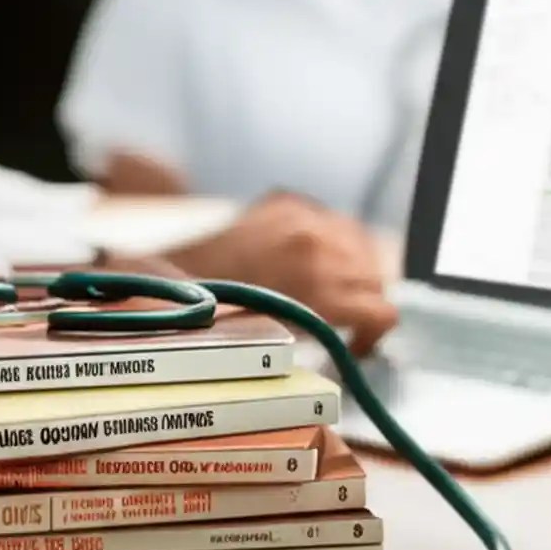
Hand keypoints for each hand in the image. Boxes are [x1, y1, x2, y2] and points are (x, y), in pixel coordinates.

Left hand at [166, 193, 397, 355]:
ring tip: (333, 290)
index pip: (383, 311)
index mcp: (320, 284)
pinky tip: (311, 259)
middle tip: (344, 323)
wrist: (167, 269)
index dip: (373, 336)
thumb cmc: (220, 313)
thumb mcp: (281, 332)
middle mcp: (321, 243)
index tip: (355, 349)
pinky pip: (331, 220)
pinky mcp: (289, 200)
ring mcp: (305, 216)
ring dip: (354, 269)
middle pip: (376, 277)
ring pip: (363, 244)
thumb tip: (353, 338)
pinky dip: (330, 240)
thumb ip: (326, 328)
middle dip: (364, 303)